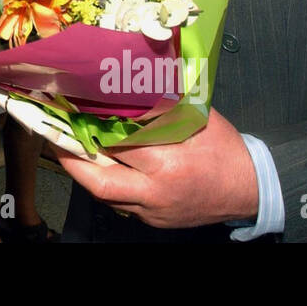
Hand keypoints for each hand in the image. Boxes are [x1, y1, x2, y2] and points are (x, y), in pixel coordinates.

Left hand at [56, 108, 258, 228]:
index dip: (92, 127)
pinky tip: (99, 166)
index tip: (74, 110)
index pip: (117, 144)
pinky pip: (121, 203)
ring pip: (106, 196)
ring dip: (86, 173)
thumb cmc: (225, 149)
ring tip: (69, 149)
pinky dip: (107, 184)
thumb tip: (129, 84)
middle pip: (99, 182)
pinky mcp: (155, 221)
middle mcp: (156, 192)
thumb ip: (161, 106)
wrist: (251, 189)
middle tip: (55, 138)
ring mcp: (153, 211)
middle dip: (71, 161)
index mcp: (167, 163)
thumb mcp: (196, 117)